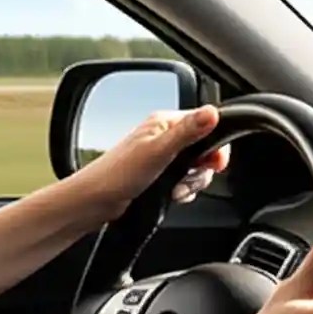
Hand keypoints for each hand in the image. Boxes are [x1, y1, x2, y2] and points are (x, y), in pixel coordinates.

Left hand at [69, 106, 230, 220]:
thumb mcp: (159, 150)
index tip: (214, 163)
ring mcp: (163, 155)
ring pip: (197, 167)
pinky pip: (186, 180)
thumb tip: (213, 112)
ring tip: (177, 189)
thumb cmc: (119, 174)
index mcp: (165, 122)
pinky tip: (172, 194)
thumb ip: (188, 132)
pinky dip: (184, 190)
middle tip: (191, 177)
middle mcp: (165, 136)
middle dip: (203, 168)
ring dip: (192, 182)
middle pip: (205, 148)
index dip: (216, 144)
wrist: (96, 201)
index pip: (206, 124)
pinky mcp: (161, 173)